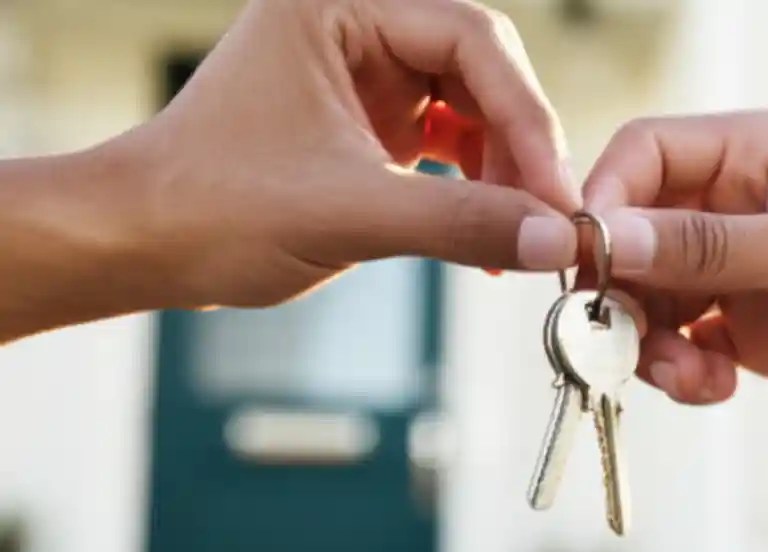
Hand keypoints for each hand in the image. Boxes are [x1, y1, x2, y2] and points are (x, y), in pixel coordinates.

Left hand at [97, 0, 580, 310]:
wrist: (143, 245)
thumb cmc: (210, 208)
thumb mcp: (346, 213)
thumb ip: (460, 223)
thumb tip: (556, 239)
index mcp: (338, 5)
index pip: (470, 38)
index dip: (525, 116)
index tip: (556, 191)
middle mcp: (357, 28)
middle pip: (484, 70)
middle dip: (521, 146)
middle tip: (552, 218)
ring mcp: (367, 76)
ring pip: (477, 109)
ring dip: (507, 173)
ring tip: (523, 237)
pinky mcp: (373, 125)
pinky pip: (453, 146)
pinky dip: (480, 191)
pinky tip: (493, 239)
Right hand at [584, 111, 767, 419]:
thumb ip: (711, 246)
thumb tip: (607, 235)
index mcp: (757, 153)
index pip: (644, 154)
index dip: (604, 202)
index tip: (590, 264)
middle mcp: (739, 206)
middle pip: (634, 234)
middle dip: (620, 290)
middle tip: (620, 341)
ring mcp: (743, 271)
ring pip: (650, 298)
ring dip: (648, 342)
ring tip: (689, 377)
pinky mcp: (750, 329)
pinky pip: (682, 346)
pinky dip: (681, 371)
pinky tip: (717, 387)